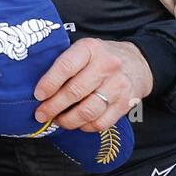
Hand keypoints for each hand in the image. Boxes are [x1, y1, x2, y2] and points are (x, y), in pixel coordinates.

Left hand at [33, 38, 152, 132]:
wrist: (137, 63)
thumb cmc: (101, 57)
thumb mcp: (83, 50)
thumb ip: (64, 63)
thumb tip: (39, 88)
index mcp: (90, 49)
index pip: (66, 67)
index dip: (49, 83)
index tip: (38, 95)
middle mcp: (107, 65)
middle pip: (75, 92)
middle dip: (53, 107)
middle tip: (41, 114)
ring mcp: (118, 86)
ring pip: (87, 111)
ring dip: (67, 120)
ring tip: (57, 120)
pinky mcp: (126, 104)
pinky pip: (101, 123)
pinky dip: (85, 126)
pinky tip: (77, 123)